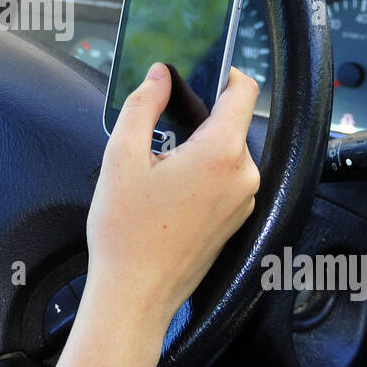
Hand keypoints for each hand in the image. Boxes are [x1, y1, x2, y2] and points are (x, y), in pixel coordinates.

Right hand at [85, 63, 260, 330]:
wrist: (135, 295)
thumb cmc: (127, 232)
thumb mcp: (121, 156)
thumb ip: (142, 105)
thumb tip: (159, 75)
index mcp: (221, 153)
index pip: (244, 90)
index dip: (226, 72)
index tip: (203, 70)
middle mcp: (243, 175)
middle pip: (229, 124)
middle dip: (196, 121)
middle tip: (158, 136)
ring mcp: (244, 201)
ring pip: (225, 154)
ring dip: (196, 151)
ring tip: (157, 173)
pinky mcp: (236, 220)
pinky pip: (224, 181)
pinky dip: (201, 176)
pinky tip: (167, 194)